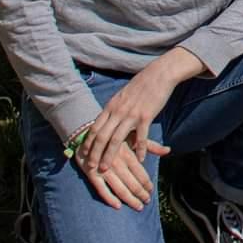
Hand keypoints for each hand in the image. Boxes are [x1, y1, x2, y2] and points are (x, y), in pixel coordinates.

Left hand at [76, 72, 176, 210]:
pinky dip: (139, 150)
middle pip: (101, 137)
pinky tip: (140, 159)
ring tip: (105, 169)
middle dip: (93, 154)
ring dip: (109, 156)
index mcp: (111, 106)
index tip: (82, 154)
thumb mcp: (123, 95)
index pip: (94, 128)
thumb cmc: (142, 84)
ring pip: (116, 140)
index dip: (87, 142)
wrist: (159, 73)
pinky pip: (141, 137)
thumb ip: (115, 108)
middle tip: (89, 167)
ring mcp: (132, 114)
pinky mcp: (146, 116)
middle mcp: (118, 112)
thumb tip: (108, 118)